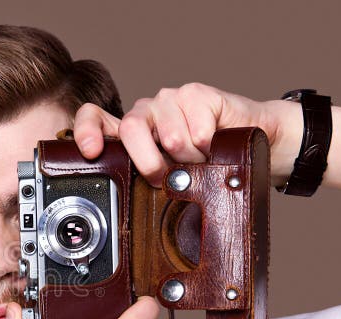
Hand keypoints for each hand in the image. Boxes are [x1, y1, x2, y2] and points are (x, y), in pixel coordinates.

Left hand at [72, 83, 301, 185]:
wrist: (253, 140)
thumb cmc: (205, 162)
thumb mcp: (168, 177)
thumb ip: (144, 181)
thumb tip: (122, 203)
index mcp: (130, 133)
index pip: (94, 118)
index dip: (87, 131)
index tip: (91, 151)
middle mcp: (145, 112)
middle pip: (132, 128)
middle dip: (149, 162)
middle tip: (164, 177)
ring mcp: (169, 100)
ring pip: (170, 136)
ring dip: (189, 159)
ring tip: (199, 161)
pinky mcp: (196, 93)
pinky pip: (197, 129)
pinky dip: (208, 146)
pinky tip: (214, 144)